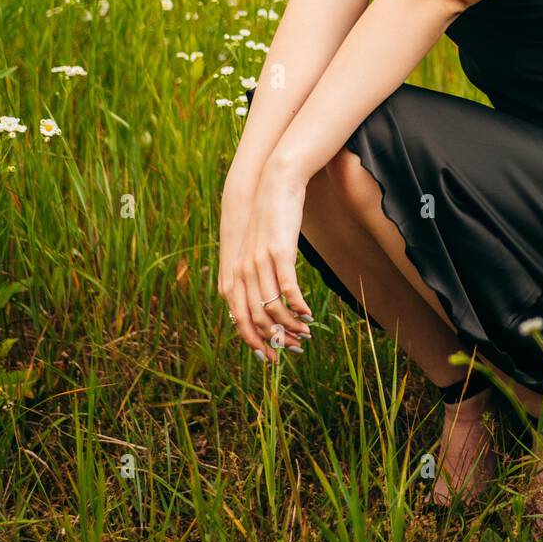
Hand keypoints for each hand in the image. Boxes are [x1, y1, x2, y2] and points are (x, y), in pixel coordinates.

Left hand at [219, 160, 312, 361]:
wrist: (273, 185)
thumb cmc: (265, 220)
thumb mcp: (253, 249)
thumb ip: (253, 274)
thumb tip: (262, 301)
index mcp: (233, 274)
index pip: (239, 319)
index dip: (254, 341)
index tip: (270, 356)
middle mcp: (242, 272)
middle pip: (256, 319)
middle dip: (275, 340)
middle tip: (293, 349)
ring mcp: (259, 264)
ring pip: (274, 308)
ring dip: (291, 326)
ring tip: (306, 333)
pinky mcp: (279, 254)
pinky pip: (288, 289)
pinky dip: (299, 306)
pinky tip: (309, 313)